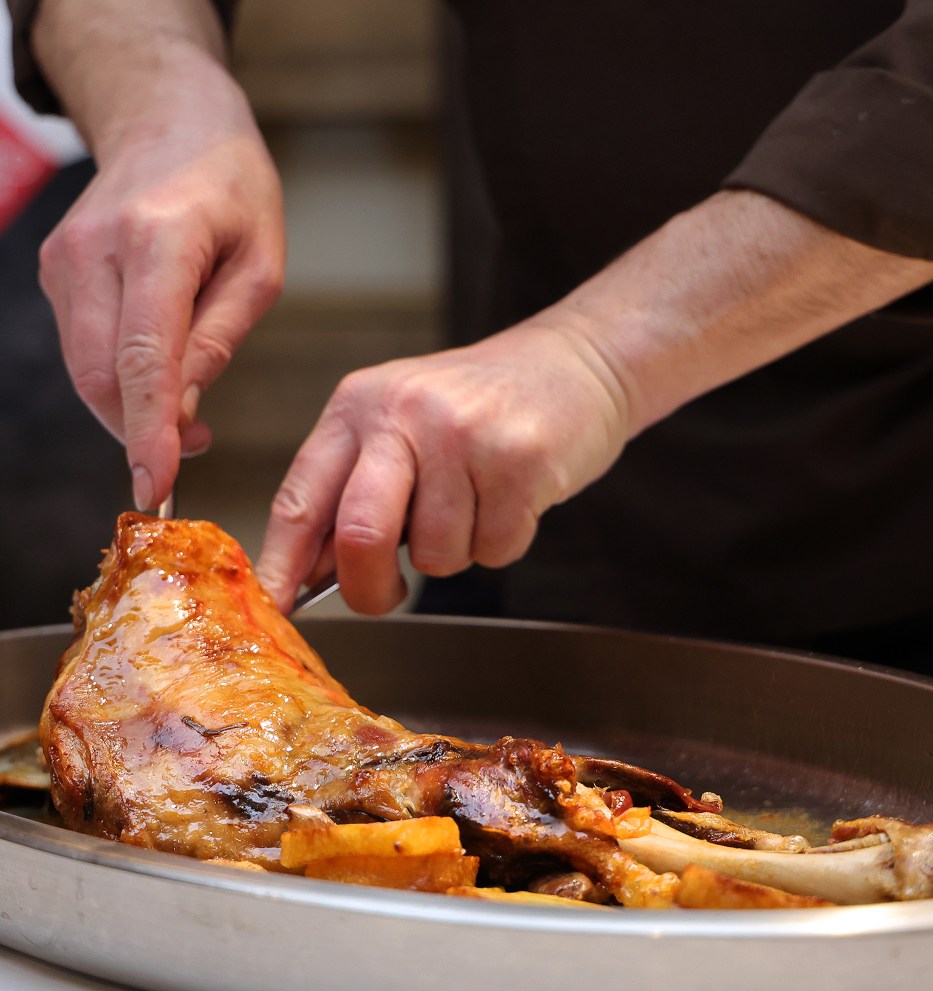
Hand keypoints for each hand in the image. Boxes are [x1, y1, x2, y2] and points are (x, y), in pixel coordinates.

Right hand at [38, 47, 284, 509]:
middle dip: (142, 432)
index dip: (147, 430)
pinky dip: (117, 381)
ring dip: (130, 412)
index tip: (155, 485)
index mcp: (157, 241)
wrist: (170, 123)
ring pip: (85, 371)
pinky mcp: (56, 271)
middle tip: (197, 447)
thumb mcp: (260, 266)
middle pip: (102, 375)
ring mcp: (65, 259)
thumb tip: (182, 410)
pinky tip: (157, 377)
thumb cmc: (233, 192)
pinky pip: (83, 348)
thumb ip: (219, 338)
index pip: (143, 356)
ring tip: (185, 418)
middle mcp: (95, 250)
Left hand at [256, 322, 631, 613]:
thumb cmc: (484, 404)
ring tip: (479, 501)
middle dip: (370, 588)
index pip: (302, 498)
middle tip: (387, 595)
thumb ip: (354, 487)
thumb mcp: (402, 423)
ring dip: (457, 553)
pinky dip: (504, 543)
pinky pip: (495, 550)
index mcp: (360, 405)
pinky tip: (513, 497)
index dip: (282, 564)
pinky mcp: (521, 460)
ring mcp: (465, 435)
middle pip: (361, 535)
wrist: (578, 361)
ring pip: (437, 556)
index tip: (278, 609)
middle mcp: (405, 412)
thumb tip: (310, 570)